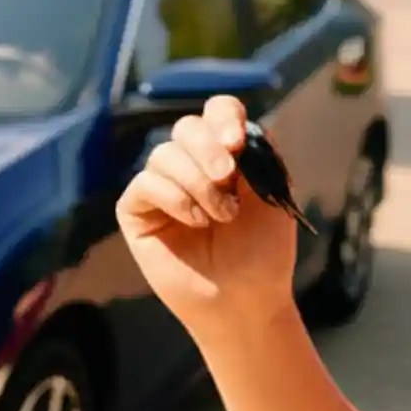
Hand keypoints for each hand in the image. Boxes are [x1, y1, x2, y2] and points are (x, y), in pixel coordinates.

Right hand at [115, 96, 296, 340]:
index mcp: (226, 153)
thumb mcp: (273, 195)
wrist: (244, 299)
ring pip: (165, 155)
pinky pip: (146, 183)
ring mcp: (161, 185)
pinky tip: (195, 222)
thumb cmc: (262, 252)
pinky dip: (174, 198)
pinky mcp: (137, 210)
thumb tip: (230, 130)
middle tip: (227, 178)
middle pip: (187, 127)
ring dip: (197, 183)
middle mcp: (191, 164)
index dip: (223, 116)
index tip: (237, 141)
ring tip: (219, 216)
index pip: (216, 111)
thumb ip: (257, 154)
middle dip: (208, 148)